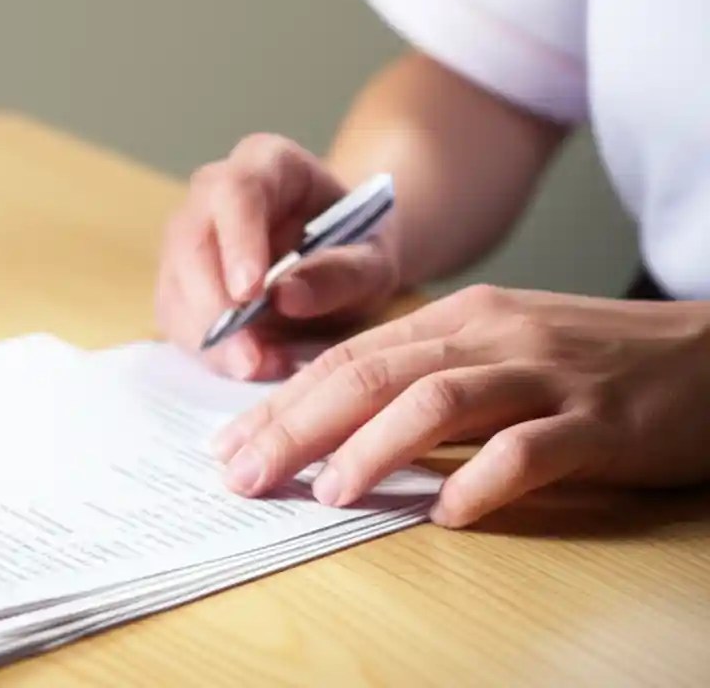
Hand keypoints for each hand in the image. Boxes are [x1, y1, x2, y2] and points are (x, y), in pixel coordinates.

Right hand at [155, 134, 400, 381]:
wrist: (343, 260)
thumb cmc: (359, 248)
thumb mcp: (374, 259)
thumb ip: (341, 273)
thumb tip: (285, 297)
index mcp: (268, 163)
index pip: (237, 191)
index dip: (237, 241)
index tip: (250, 294)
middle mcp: (214, 191)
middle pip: (189, 238)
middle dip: (212, 303)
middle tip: (248, 356)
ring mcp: (189, 236)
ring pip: (174, 282)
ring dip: (206, 335)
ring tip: (254, 369)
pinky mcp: (179, 281)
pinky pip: (174, 316)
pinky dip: (204, 349)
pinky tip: (244, 366)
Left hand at [212, 285, 709, 527]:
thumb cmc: (592, 358)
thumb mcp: (500, 344)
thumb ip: (426, 369)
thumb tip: (335, 416)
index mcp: (461, 317)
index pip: (351, 357)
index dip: (284, 401)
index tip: (231, 443)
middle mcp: (494, 336)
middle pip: (374, 375)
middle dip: (298, 426)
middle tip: (244, 474)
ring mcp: (548, 376)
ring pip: (440, 401)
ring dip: (373, 449)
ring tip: (327, 493)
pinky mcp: (600, 423)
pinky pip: (531, 451)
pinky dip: (483, 482)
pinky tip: (447, 513)